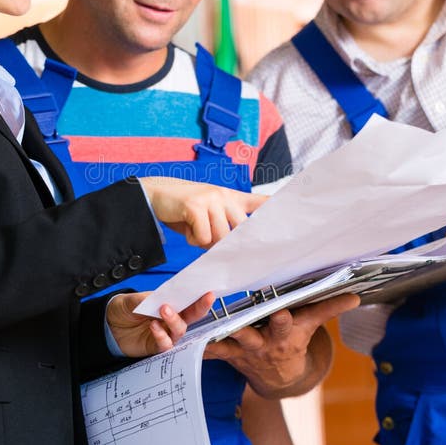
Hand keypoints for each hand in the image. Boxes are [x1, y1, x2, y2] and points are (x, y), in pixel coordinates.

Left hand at [106, 290, 214, 356]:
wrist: (108, 325)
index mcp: (169, 303)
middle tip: (205, 299)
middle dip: (200, 308)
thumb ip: (148, 300)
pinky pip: (165, 344)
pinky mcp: (156, 347)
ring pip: (180, 330)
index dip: (200, 297)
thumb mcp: (133, 299)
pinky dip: (161, 336)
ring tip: (163, 310)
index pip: (188, 300)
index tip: (208, 292)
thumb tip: (163, 300)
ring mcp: (165, 333)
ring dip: (175, 320)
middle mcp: (171, 319)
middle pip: (191, 316)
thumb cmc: (123, 309)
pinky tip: (153, 326)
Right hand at [140, 177, 265, 246]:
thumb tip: (237, 249)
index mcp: (231, 197)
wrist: (155, 196)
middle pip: (239, 231)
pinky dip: (193, 239)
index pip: (259, 202)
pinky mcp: (195, 205)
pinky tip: (186, 226)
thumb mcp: (210, 212)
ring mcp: (211, 198)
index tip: (290, 216)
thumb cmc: (185, 210)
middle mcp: (225, 195)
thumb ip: (226, 225)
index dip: (275, 208)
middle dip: (228, 244)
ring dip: (206, 242)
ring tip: (195, 229)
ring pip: (220, 237)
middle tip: (211, 239)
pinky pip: (202, 237)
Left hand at [204, 293, 359, 397]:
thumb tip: (355, 296)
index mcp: (284, 334)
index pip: (285, 325)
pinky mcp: (227, 354)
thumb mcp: (312, 326)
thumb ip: (330, 308)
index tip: (279, 312)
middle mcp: (261, 343)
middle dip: (243, 329)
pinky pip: (209, 351)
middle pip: (251, 335)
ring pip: (225, 342)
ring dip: (210, 335)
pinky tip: (176, 341)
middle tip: (227, 322)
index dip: (282, 320)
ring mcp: (242, 350)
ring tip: (193, 328)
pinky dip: (194, 347)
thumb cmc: (296, 341)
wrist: (282, 378)